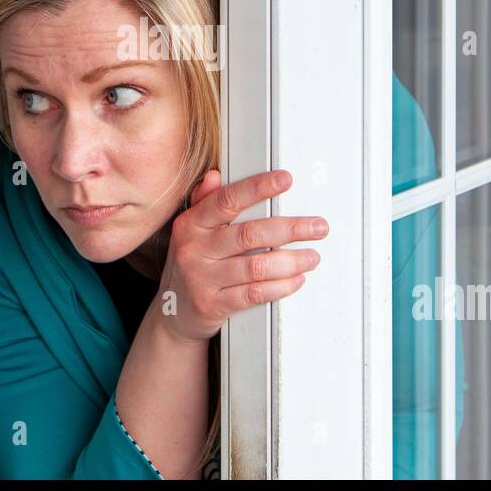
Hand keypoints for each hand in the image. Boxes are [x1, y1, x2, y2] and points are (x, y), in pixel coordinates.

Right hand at [154, 168, 327, 344]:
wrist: (172, 313)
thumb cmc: (191, 265)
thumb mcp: (191, 232)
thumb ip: (205, 203)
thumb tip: (216, 177)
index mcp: (191, 224)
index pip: (227, 200)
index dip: (258, 188)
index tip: (285, 180)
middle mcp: (194, 249)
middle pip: (250, 234)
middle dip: (291, 229)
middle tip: (318, 227)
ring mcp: (202, 279)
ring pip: (257, 266)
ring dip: (292, 261)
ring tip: (312, 256)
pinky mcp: (213, 305)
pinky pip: (254, 294)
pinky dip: (281, 286)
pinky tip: (296, 280)